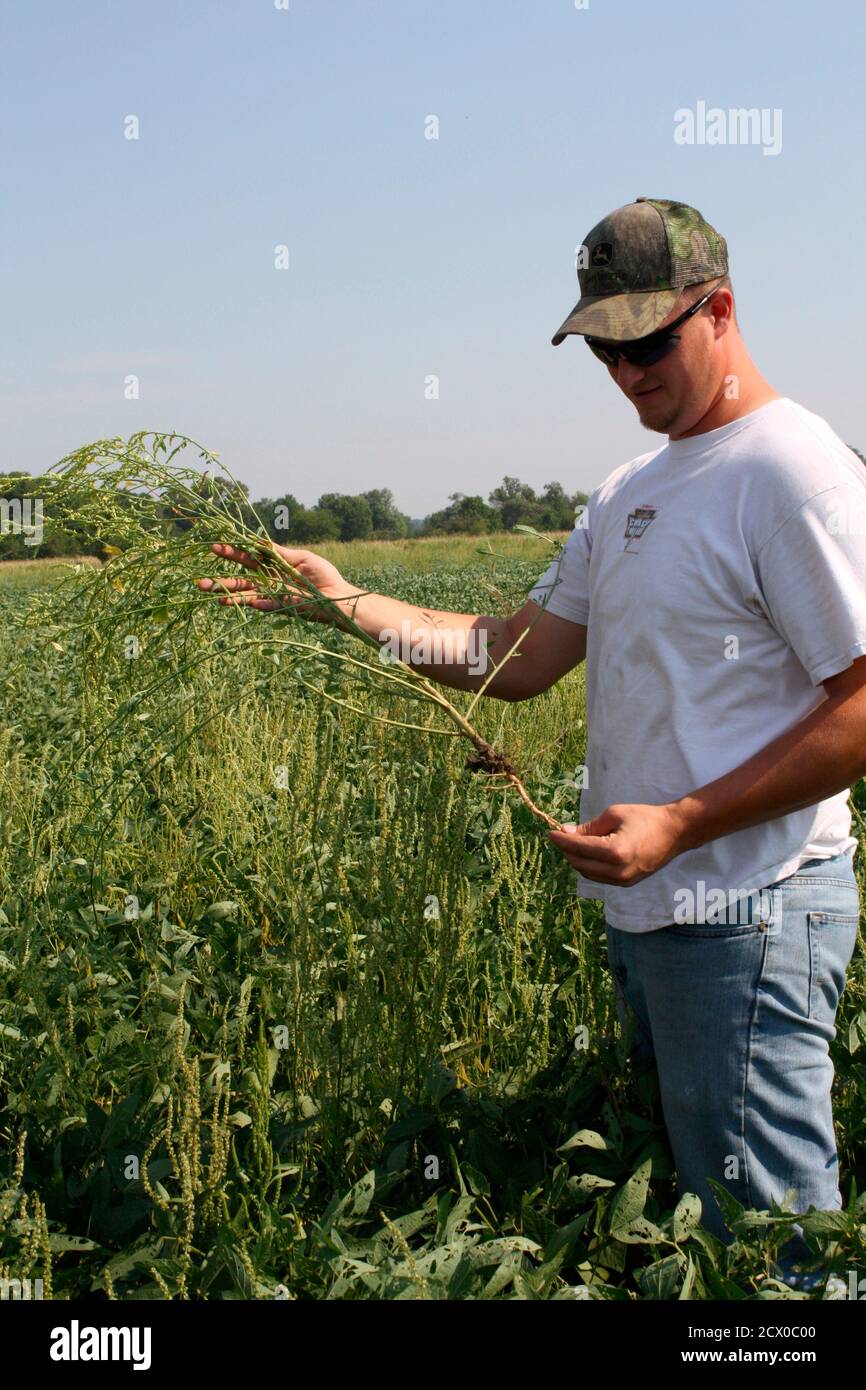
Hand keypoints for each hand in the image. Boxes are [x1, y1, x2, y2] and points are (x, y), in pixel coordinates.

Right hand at [196, 542, 353, 619]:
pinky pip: (265, 605)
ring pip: (246, 595)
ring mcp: (273, 595)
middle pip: (241, 580)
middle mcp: (269, 581)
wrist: (337, 597)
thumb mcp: (301, 558)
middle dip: (221, 579)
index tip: (216, 546)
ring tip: (210, 594)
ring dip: (229, 595)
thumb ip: (279, 553)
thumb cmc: (323, 575)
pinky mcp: (281, 607)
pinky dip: (256, 602)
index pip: (248, 558)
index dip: (233, 552)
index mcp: (273, 566)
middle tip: (200, 580)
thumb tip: (259, 542)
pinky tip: (243, 601)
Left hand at [548, 803, 685, 885]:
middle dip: (566, 850)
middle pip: (579, 864)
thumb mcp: (614, 814)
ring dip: (576, 859)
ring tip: (573, 842)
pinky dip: (589, 865)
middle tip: (560, 834)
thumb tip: (566, 832)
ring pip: (587, 873)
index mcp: (615, 852)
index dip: (561, 840)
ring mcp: (623, 880)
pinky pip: (599, 876)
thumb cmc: (645, 818)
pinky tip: (587, 852)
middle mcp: (618, 871)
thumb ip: (589, 827)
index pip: (579, 848)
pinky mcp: (626, 883)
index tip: (550, 831)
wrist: (674, 832)